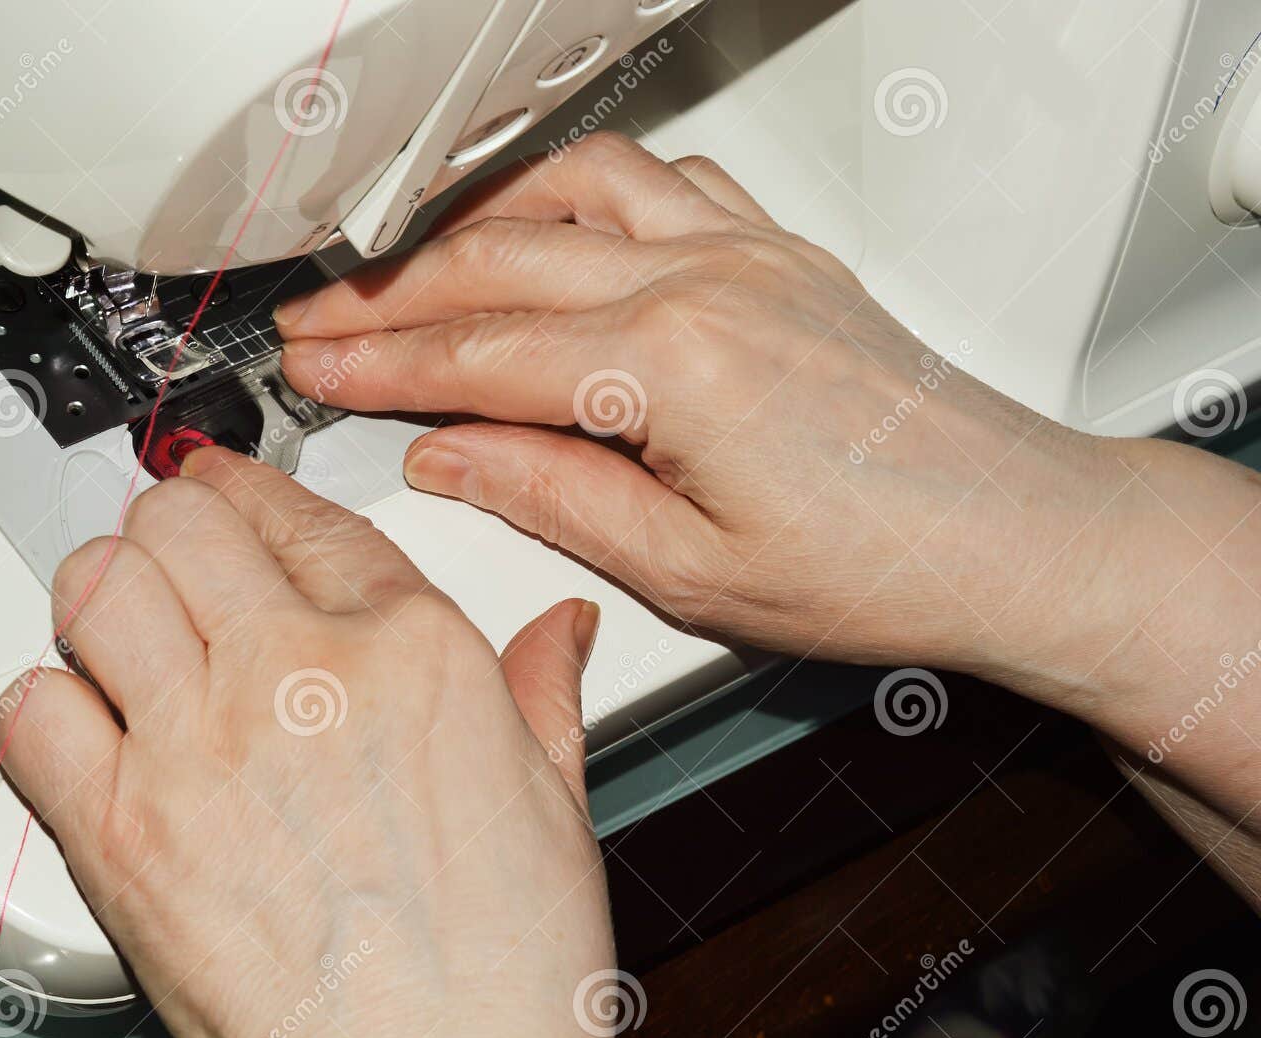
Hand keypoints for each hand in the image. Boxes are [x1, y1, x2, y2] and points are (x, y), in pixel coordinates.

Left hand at [0, 446, 612, 1037]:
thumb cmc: (505, 976)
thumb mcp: (556, 806)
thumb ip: (542, 694)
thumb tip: (558, 634)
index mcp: (413, 653)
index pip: (300, 513)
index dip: (248, 487)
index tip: (223, 485)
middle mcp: (298, 676)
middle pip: (177, 521)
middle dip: (172, 530)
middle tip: (178, 564)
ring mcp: (198, 748)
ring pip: (95, 584)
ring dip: (105, 599)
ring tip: (129, 634)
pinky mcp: (121, 833)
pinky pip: (31, 712)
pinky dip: (47, 709)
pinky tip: (91, 734)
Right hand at [277, 132, 1260, 850]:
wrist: (1010, 536)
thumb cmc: (879, 568)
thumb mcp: (689, 571)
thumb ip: (552, 497)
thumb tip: (450, 459)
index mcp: (671, 368)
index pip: (478, 355)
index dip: (379, 364)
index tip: (316, 369)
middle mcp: (704, 283)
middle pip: (500, 264)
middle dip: (390, 293)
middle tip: (322, 318)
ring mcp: (745, 253)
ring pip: (569, 193)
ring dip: (472, 222)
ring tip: (404, 256)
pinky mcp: (779, 251)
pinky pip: (660, 177)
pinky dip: (582, 185)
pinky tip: (551, 212)